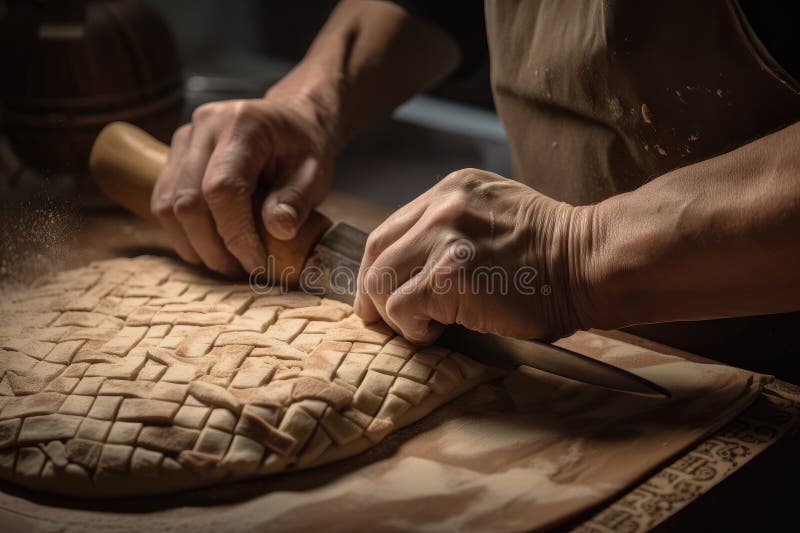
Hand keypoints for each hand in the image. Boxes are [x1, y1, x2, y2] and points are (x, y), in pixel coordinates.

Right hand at [151, 90, 335, 276]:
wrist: (291, 120)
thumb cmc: (304, 147)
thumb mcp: (314, 172)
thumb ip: (297, 200)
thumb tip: (278, 231)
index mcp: (243, 124)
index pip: (222, 189)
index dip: (236, 234)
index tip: (257, 264)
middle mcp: (205, 125)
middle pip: (188, 201)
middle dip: (212, 248)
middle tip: (240, 271)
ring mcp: (185, 138)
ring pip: (168, 205)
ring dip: (194, 244)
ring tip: (226, 262)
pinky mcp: (175, 154)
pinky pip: (164, 202)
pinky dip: (183, 232)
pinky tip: (210, 246)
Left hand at [353, 169, 596, 343]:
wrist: (591, 263)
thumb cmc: (555, 253)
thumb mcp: (498, 215)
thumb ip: (456, 227)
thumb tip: (417, 267)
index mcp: (453, 189)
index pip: (391, 227)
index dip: (379, 263)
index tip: (381, 289)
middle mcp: (442, 206)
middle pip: (376, 251)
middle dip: (373, 290)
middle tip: (381, 318)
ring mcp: (443, 238)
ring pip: (381, 280)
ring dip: (395, 312)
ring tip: (424, 325)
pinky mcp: (448, 275)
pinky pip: (402, 307)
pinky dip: (413, 327)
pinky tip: (438, 330)